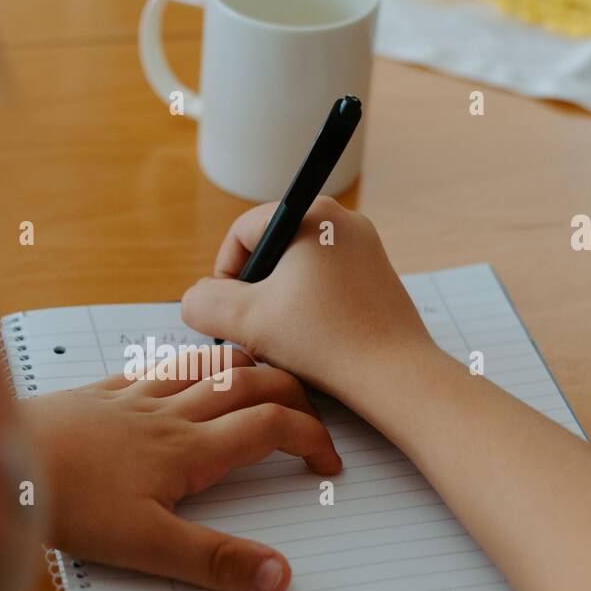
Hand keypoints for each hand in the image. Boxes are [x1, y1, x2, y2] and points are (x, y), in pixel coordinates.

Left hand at [21, 355, 341, 590]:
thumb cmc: (68, 501)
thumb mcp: (146, 545)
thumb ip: (215, 560)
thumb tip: (280, 576)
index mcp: (189, 450)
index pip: (270, 429)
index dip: (310, 439)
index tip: (328, 463)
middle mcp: (168, 414)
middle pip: (248, 384)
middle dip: (290, 393)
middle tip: (311, 415)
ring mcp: (132, 398)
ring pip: (204, 366)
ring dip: (243, 368)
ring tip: (262, 379)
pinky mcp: (99, 394)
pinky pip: (154, 368)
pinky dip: (184, 366)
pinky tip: (177, 377)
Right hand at [180, 196, 434, 400]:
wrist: (395, 375)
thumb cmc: (323, 342)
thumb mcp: (247, 321)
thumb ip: (205, 303)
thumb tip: (196, 299)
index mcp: (312, 214)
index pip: (243, 232)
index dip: (225, 275)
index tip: (230, 313)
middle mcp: (343, 219)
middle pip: (271, 249)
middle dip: (254, 291)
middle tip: (255, 331)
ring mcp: (365, 247)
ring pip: (296, 270)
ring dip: (279, 303)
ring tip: (284, 340)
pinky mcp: (377, 276)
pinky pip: (324, 284)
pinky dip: (308, 310)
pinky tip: (312, 343)